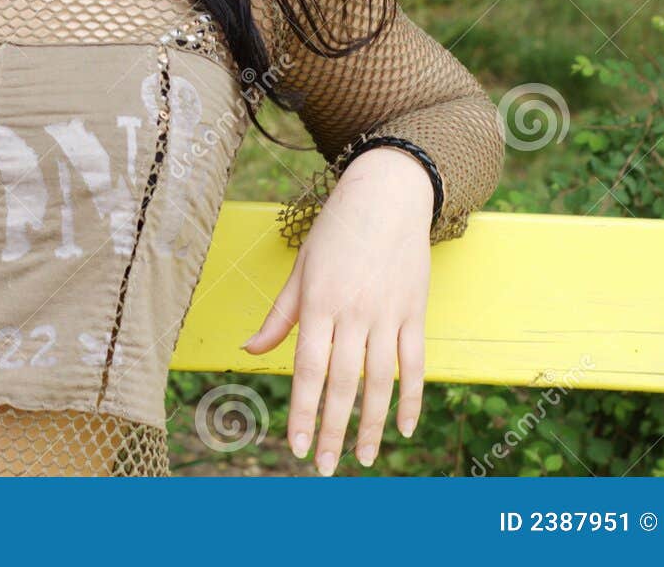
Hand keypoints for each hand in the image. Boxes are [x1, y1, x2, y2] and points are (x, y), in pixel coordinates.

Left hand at [242, 147, 433, 473]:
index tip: (297, 446)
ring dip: (371, 424)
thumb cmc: (336, 231)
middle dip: (333, 429)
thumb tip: (249, 350)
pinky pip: (414, 363)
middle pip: (343, 383)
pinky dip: (411, 397)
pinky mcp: (414, 311)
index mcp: (318, 302)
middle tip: (326, 468)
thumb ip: (280, 315)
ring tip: (363, 458)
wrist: (387, 195)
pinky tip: (403, 427)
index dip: (303, 411)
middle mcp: (353, 312)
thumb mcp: (301, 268)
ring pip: (379, 380)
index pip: (307, 369)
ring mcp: (387, 313)